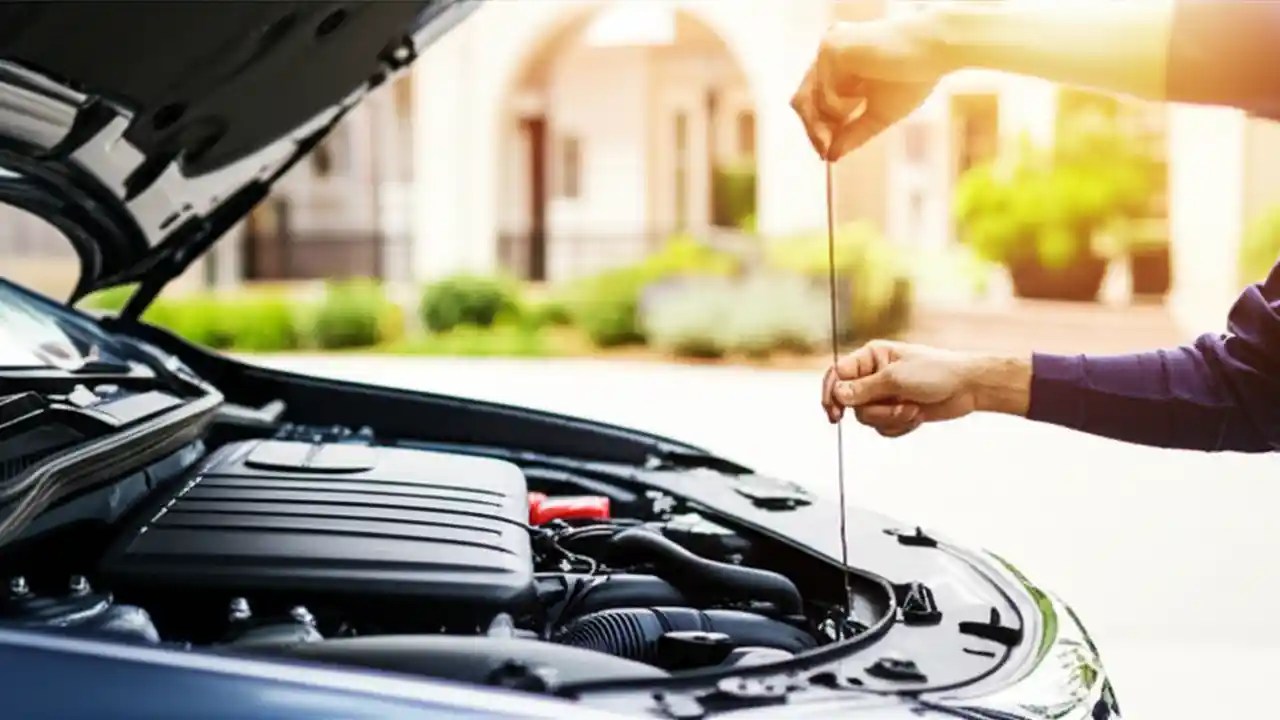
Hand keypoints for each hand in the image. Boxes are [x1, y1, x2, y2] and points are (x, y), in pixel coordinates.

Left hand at [791, 12, 950, 160]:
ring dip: (827, 120)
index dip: (815, 130)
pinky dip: (839, 105)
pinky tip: (861, 95)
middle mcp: (828, 57)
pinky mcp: (831, 48)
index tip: (826, 154)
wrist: (933, 51)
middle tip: (825, 152)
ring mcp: (827, 51)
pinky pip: (822, 93)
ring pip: (807, 100)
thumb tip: (830, 157)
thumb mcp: (878, 114)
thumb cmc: (914, 76)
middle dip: (813, 131)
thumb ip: (852, 134)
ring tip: (856, 112)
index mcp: (837, 68)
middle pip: (801, 102)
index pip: (811, 103)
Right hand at [820, 340, 1030, 436]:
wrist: (967, 388)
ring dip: (890, 418)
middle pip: (851, 401)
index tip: (834, 413)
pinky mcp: (895, 411)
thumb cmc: (936, 372)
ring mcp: (884, 394)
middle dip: (875, 409)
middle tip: (892, 410)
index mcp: (871, 356)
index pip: (837, 374)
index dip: (831, 393)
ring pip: (866, 417)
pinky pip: (882, 427)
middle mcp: (873, 375)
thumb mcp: (897, 378)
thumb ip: (864, 388)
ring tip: (912, 409)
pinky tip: (916, 415)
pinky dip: (899, 426)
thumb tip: (837, 395)